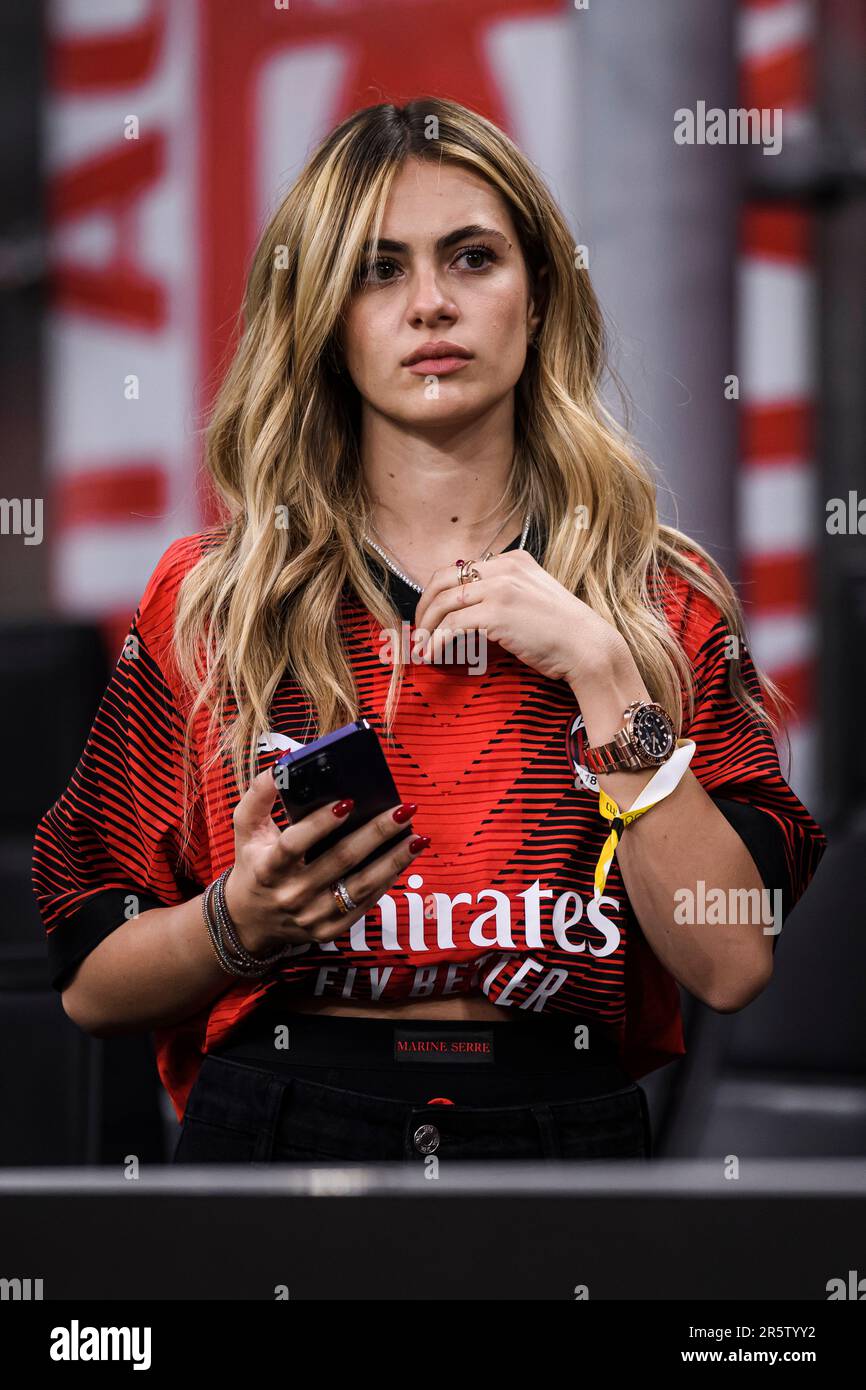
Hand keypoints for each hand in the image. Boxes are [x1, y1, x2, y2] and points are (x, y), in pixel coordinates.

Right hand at [223, 769, 429, 954]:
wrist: (249, 921)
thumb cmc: (253, 864)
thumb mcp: (245, 828)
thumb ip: (259, 794)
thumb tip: (284, 763)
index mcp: (267, 868)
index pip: (293, 844)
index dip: (320, 823)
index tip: (348, 801)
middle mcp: (290, 895)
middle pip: (339, 861)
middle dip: (375, 833)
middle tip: (403, 810)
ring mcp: (312, 916)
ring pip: (360, 886)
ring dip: (393, 860)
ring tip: (417, 837)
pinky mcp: (329, 931)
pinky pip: (365, 904)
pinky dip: (387, 881)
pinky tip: (403, 859)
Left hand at [413, 549, 626, 687]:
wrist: (589, 648)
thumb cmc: (563, 634)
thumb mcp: (533, 599)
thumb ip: (505, 595)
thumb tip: (469, 613)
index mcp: (514, 560)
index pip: (460, 569)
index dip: (437, 594)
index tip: (431, 617)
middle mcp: (505, 567)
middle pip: (442, 580)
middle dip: (424, 608)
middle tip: (419, 632)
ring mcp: (501, 588)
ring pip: (444, 603)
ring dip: (427, 628)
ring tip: (423, 648)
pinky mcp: (497, 612)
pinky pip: (453, 624)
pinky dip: (437, 641)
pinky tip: (435, 655)